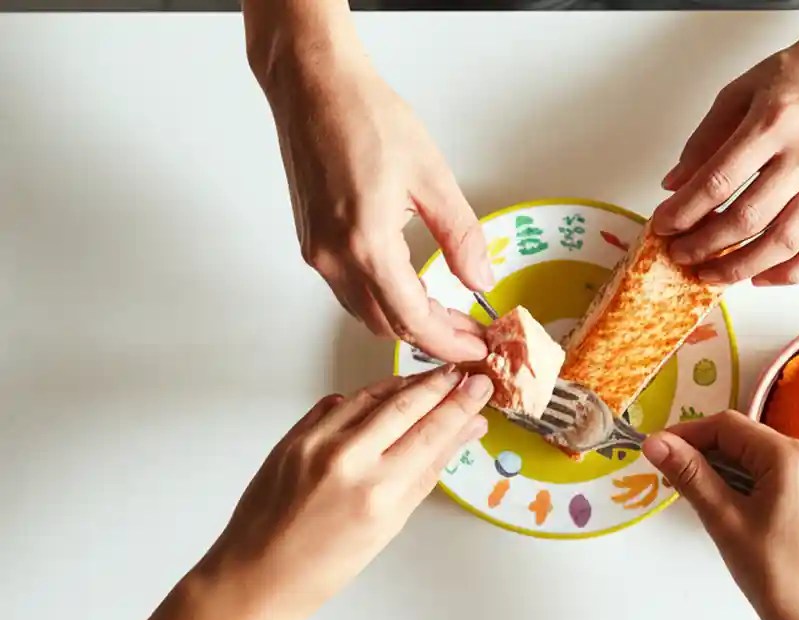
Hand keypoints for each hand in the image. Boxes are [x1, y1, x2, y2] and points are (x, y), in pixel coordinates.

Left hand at [198, 368, 491, 613]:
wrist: (261, 571)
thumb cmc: (328, 563)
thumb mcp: (392, 523)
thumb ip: (428, 471)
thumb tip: (465, 431)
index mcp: (379, 492)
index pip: (433, 432)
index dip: (461, 404)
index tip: (481, 385)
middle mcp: (348, 460)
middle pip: (406, 404)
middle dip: (440, 383)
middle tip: (463, 371)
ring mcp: (316, 443)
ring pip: (372, 395)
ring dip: (405, 384)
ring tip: (429, 380)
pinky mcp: (293, 436)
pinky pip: (337, 403)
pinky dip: (364, 397)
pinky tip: (382, 397)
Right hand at [262, 50, 491, 360]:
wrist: (313, 86)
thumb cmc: (364, 116)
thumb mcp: (433, 177)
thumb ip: (461, 237)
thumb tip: (481, 280)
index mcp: (366, 243)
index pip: (414, 320)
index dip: (450, 343)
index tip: (477, 348)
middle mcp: (334, 256)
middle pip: (388, 326)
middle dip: (433, 337)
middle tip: (471, 332)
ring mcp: (317, 252)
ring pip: (366, 313)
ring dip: (406, 321)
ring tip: (448, 314)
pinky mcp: (312, 242)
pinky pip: (349, 291)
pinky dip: (383, 300)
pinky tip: (410, 288)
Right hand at [642, 411, 798, 619]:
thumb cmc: (775, 577)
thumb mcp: (725, 522)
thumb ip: (691, 475)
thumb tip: (654, 442)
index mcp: (793, 456)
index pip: (729, 426)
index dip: (688, 434)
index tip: (657, 451)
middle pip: (749, 440)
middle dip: (708, 454)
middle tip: (673, 479)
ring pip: (764, 459)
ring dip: (730, 471)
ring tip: (702, 499)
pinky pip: (783, 477)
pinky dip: (754, 484)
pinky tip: (735, 509)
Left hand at [652, 27, 798, 285]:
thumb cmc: (797, 76)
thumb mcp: (739, 91)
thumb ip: (704, 139)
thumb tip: (673, 186)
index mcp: (772, 122)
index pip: (718, 181)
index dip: (684, 211)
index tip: (661, 227)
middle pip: (748, 218)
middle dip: (704, 245)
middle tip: (678, 254)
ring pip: (784, 242)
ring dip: (741, 267)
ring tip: (710, 276)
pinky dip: (791, 273)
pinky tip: (760, 278)